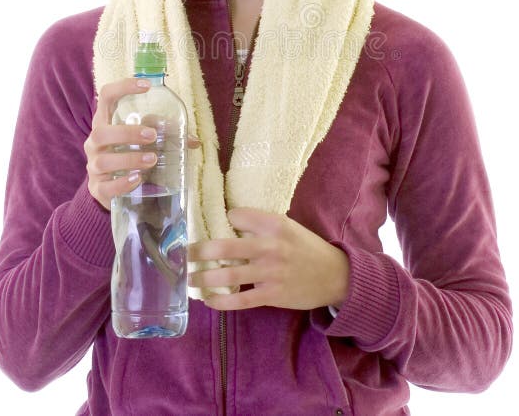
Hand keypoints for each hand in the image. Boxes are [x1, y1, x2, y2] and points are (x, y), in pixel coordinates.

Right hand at [84, 78, 200, 209]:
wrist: (114, 189)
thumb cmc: (131, 155)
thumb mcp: (145, 140)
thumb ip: (166, 135)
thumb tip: (193, 141)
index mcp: (106, 122)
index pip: (106, 96)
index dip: (122, 87)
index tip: (147, 86)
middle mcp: (95, 142)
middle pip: (101, 132)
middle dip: (127, 133)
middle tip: (152, 136)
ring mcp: (94, 166)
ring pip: (103, 161)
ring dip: (130, 159)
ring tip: (152, 160)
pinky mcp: (97, 189)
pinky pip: (105, 187)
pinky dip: (122, 183)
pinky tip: (137, 179)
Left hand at [187, 207, 349, 310]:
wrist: (335, 275)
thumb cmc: (306, 247)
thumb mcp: (287, 226)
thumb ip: (260, 224)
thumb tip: (227, 222)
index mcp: (274, 224)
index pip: (236, 216)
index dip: (223, 221)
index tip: (211, 226)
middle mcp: (270, 247)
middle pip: (224, 247)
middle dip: (199, 251)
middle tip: (183, 254)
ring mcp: (270, 272)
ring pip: (228, 276)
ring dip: (203, 278)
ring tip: (189, 279)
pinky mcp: (272, 295)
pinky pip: (241, 300)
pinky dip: (221, 302)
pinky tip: (208, 301)